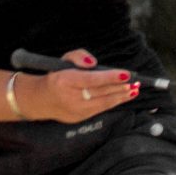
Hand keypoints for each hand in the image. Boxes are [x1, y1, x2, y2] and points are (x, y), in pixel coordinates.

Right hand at [21, 48, 141, 119]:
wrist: (39, 100)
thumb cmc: (56, 76)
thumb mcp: (62, 60)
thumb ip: (78, 56)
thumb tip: (93, 63)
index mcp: (65, 81)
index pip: (92, 79)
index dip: (110, 77)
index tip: (126, 74)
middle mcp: (70, 97)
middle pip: (101, 92)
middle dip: (120, 87)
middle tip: (136, 82)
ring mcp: (75, 110)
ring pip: (103, 103)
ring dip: (121, 97)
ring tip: (134, 90)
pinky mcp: (79, 118)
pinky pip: (100, 109)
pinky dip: (113, 103)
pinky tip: (123, 97)